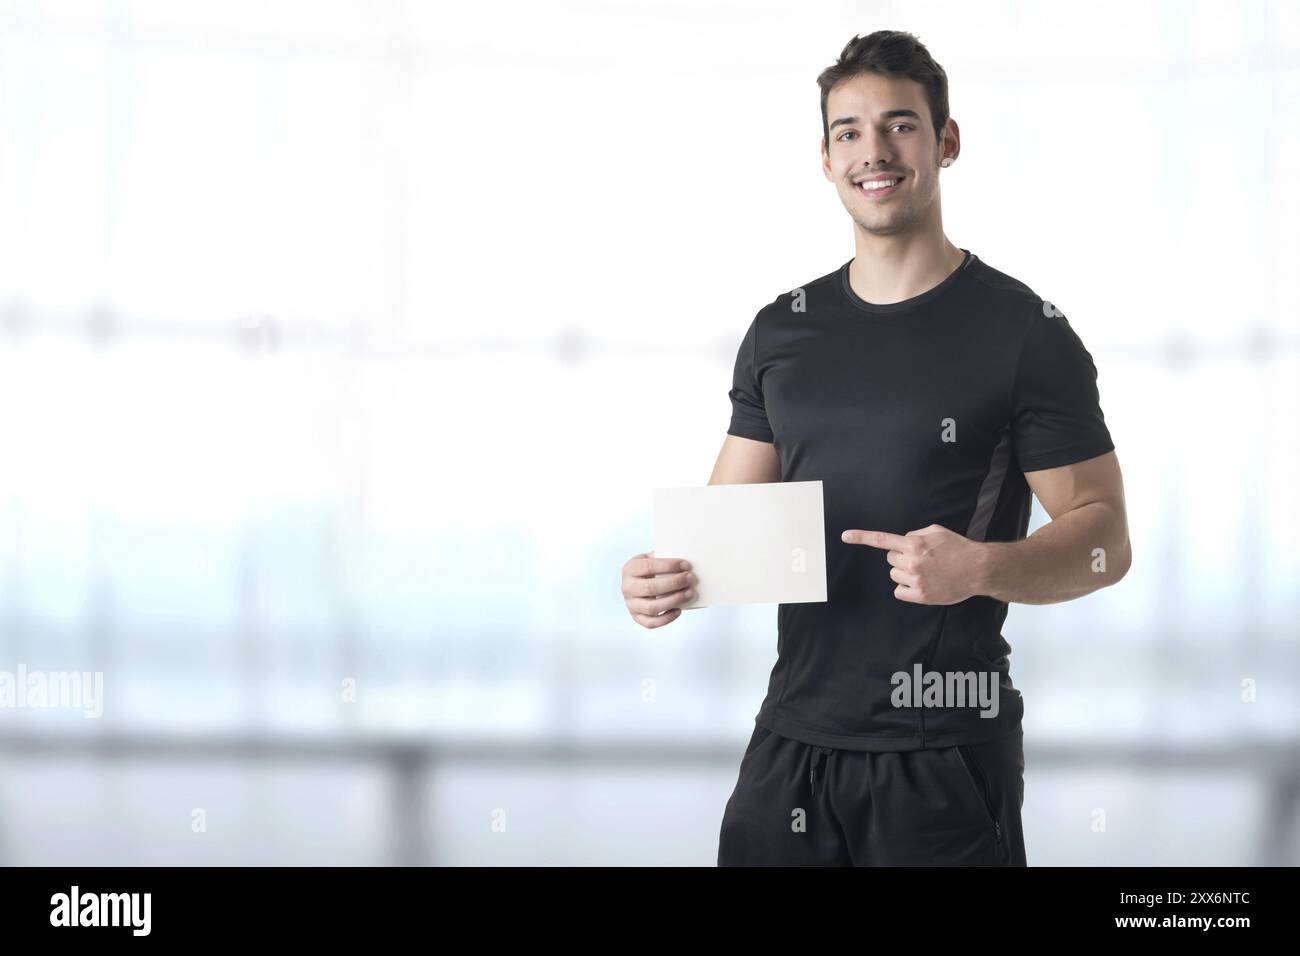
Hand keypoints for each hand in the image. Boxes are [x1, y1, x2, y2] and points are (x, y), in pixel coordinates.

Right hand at [622, 550, 696, 627]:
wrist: (638, 582)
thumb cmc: (650, 569)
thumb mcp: (651, 558)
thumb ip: (663, 557)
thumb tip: (685, 563)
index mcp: (629, 569)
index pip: (648, 566)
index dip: (669, 566)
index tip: (686, 565)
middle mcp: (627, 588)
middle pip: (651, 588)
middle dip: (674, 583)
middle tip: (690, 579)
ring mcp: (631, 604)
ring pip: (652, 607)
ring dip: (674, 600)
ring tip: (689, 593)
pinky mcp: (637, 617)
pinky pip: (652, 623)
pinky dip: (667, 618)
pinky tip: (679, 610)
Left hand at [840, 524, 985, 604]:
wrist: (978, 569)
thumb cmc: (958, 548)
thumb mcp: (936, 532)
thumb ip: (915, 535)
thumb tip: (902, 541)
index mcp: (914, 544)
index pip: (882, 540)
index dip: (861, 537)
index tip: (845, 536)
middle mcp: (912, 562)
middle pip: (890, 560)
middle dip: (900, 558)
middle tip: (920, 559)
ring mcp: (916, 580)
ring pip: (895, 575)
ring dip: (904, 572)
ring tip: (926, 571)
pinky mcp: (920, 596)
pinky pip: (899, 591)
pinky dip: (906, 588)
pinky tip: (922, 584)